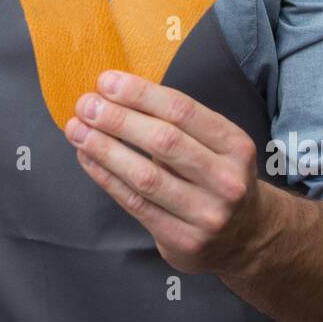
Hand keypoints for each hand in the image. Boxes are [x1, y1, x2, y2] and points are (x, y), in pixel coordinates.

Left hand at [64, 70, 272, 275]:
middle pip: (164, 141)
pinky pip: (136, 204)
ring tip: (76, 130)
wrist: (246, 236)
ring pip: (145, 176)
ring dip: (104, 149)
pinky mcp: (183, 240)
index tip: (106, 81)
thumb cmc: (216, 176)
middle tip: (85, 105)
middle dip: (118, 119)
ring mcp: (207, 214)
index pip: (182, 111)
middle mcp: (226, 180)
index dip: (140, 93)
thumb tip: (115, 93)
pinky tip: (87, 158)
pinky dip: (106, 178)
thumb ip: (176, 123)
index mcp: (235, 145)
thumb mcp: (216, 145)